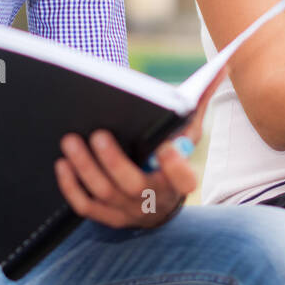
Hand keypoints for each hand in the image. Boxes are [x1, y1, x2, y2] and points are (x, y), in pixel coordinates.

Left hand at [55, 67, 228, 229]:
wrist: (157, 198)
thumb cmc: (172, 153)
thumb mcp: (189, 132)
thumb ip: (200, 102)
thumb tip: (222, 67)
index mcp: (179, 181)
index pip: (184, 180)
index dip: (176, 168)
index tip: (165, 148)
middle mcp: (155, 200)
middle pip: (134, 185)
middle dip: (114, 161)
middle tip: (98, 133)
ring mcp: (129, 212)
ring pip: (105, 193)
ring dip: (86, 167)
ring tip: (71, 140)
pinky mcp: (107, 216)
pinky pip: (86, 206)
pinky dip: (72, 186)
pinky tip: (62, 163)